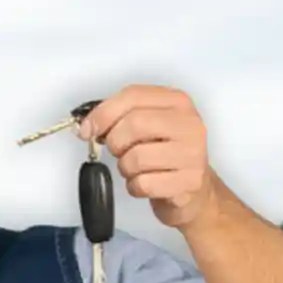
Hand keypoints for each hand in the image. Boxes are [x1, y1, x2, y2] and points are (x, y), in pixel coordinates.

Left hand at [77, 84, 219, 230]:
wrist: (195, 187)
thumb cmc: (165, 153)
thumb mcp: (147, 125)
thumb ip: (118, 116)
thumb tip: (88, 126)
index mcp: (177, 102)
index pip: (132, 96)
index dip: (102, 113)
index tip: (88, 129)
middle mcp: (189, 124)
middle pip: (133, 124)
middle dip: (115, 142)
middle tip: (119, 151)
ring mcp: (192, 153)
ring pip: (135, 158)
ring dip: (125, 168)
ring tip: (137, 168)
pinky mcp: (189, 181)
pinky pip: (143, 184)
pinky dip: (135, 187)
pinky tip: (146, 183)